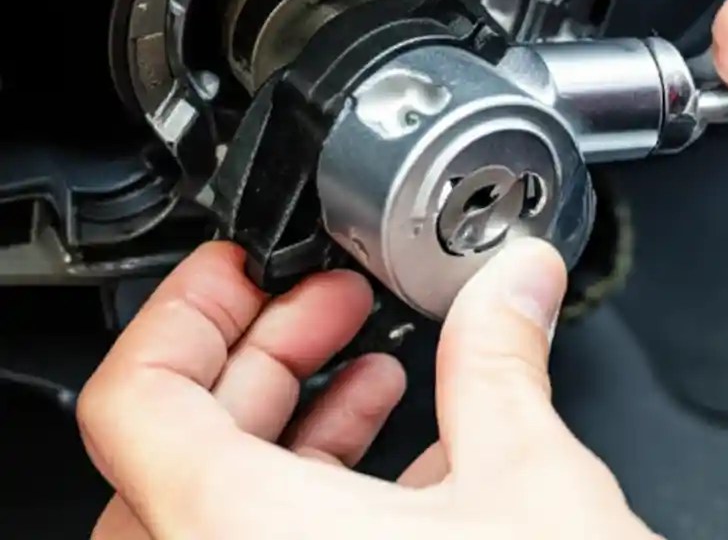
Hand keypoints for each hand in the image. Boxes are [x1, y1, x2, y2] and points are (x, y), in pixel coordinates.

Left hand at [77, 239, 656, 539]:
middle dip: (267, 358)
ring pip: (217, 514)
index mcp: (241, 536)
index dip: (191, 311)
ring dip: (291, 430)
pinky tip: (408, 465)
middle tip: (335, 311)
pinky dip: (311, 502)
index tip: (249, 271)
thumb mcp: (533, 482)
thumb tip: (515, 280)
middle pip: (178, 450)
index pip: (137, 397)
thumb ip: (502, 357)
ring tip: (375, 377)